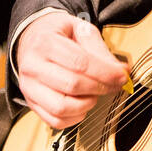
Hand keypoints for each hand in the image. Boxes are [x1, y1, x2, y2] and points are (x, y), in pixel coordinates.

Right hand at [15, 12, 128, 129]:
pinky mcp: (31, 102)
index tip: (122, 76)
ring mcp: (29, 87)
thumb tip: (120, 70)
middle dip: (100, 87)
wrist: (30, 40)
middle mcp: (33, 66)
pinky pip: (55, 120)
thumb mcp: (78, 30)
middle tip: (114, 85)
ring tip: (95, 93)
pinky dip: (75, 117)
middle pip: (72, 85)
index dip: (105, 73)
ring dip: (87, 104)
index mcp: (45, 43)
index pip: (80, 62)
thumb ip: (99, 49)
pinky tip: (82, 105)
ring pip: (62, 107)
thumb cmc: (56, 34)